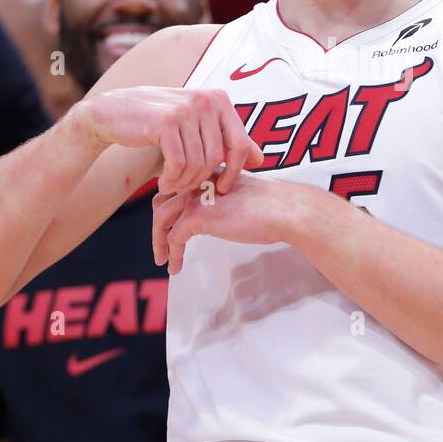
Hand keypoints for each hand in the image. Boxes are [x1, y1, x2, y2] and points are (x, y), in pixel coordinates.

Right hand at [81, 86, 263, 194]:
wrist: (113, 113)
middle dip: (203, 181)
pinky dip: (172, 180)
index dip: (233, 172)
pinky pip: (179, 164)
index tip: (220, 187)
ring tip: (173, 185)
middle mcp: (206, 99)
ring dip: (184, 182)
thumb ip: (229, 141)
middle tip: (188, 189)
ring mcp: (186, 109)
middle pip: (218, 157)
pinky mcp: (165, 122)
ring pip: (198, 163)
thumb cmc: (160, 124)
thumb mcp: (198, 127)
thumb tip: (261, 159)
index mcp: (219, 99)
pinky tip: (163, 182)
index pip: (241, 145)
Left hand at [152, 172, 301, 274]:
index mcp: (208, 174)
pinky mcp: (197, 216)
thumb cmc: (272, 207)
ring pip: (162, 218)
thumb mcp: (242, 198)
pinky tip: (176, 268)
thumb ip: (227, 202)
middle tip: (162, 245)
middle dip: (159, 223)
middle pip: (163, 200)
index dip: (170, 206)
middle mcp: (198, 181)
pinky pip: (174, 238)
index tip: (171, 227)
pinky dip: (172, 254)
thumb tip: (222, 219)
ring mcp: (195, 197)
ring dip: (159, 241)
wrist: (283, 210)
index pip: (178, 188)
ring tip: (163, 260)